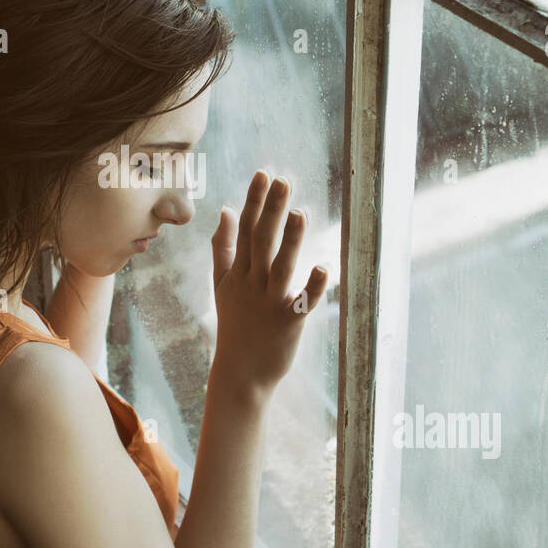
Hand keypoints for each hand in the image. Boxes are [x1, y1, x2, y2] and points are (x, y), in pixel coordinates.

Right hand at [210, 170, 327, 396]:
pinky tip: (325, 268)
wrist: (240, 374)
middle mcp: (252, 284)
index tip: (263, 174)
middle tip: (283, 181)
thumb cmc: (235, 326)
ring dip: (291, 241)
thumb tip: (226, 210)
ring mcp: (270, 303)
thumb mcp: (222, 284)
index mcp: (238, 272)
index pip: (245, 230)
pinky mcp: (289, 323)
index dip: (254, 201)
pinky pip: (303, 301)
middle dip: (271, 210)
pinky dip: (314, 287)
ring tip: (300, 213)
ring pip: (281, 266)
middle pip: (262, 241)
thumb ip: (224, 247)